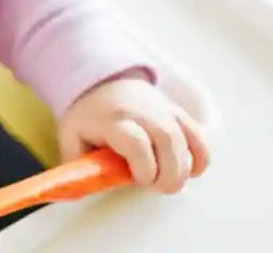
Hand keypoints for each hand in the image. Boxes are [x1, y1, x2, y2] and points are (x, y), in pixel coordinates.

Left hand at [58, 75, 209, 193]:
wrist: (104, 80)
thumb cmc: (88, 115)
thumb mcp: (71, 136)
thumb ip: (78, 165)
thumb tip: (86, 192)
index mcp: (113, 120)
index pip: (136, 142)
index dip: (144, 167)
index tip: (141, 180)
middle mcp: (143, 113)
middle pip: (168, 141)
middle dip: (169, 174)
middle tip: (159, 187)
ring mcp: (164, 110)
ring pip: (187, 139)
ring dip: (185, 168)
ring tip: (171, 182)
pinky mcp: (178, 112)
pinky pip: (198, 135)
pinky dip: (201, 156)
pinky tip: (191, 170)